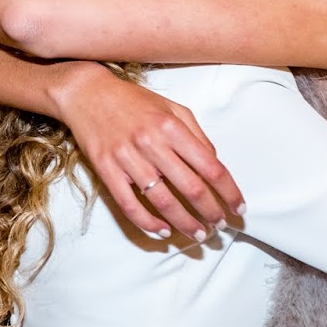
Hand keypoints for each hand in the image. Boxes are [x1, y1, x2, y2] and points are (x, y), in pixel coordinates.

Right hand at [50, 63, 241, 239]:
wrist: (86, 93)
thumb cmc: (132, 100)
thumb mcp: (171, 108)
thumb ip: (196, 134)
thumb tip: (215, 162)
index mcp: (172, 127)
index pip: (210, 167)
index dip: (229, 192)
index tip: (239, 207)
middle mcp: (151, 143)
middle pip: (191, 188)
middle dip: (211, 212)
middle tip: (220, 226)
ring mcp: (127, 158)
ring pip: (163, 201)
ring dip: (185, 223)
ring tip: (198, 233)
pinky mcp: (106, 170)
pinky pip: (129, 204)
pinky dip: (148, 223)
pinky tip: (163, 230)